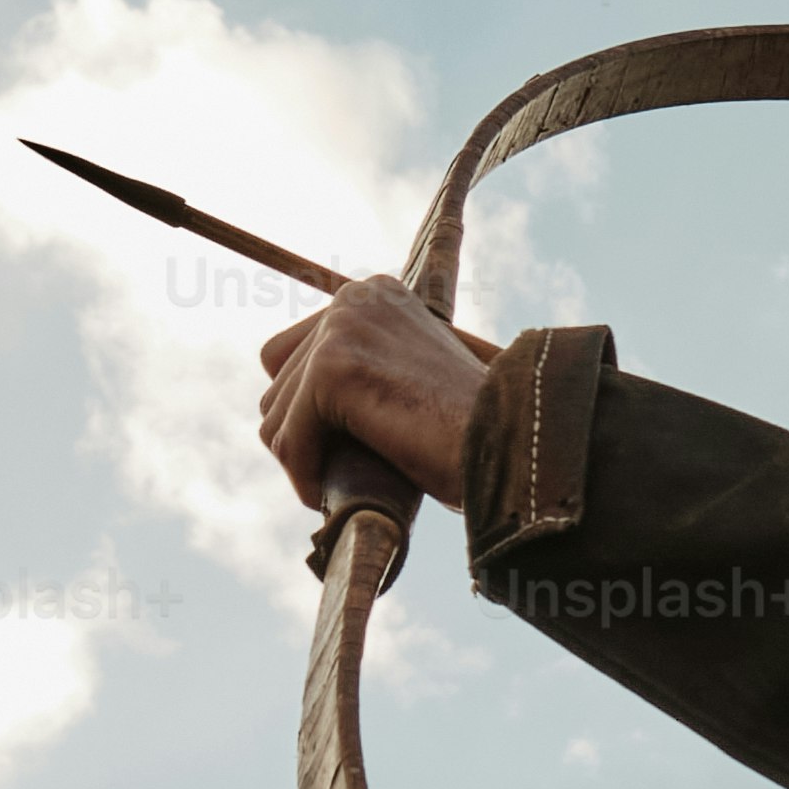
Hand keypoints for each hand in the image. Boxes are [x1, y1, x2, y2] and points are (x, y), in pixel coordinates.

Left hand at [256, 275, 491, 521]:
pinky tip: (325, 495)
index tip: (335, 447)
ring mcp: (344, 328)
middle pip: (277, 379)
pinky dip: (303, 475)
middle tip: (335, 471)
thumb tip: (288, 411)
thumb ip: (364, 374)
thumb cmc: (472, 434)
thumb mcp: (409, 382)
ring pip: (276, 412)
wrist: (512, 446)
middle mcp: (356, 298)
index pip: (293, 350)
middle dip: (299, 433)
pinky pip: (288, 438)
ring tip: (338, 482)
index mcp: (376, 294)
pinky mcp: (335, 368)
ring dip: (301, 457)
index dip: (306, 409)